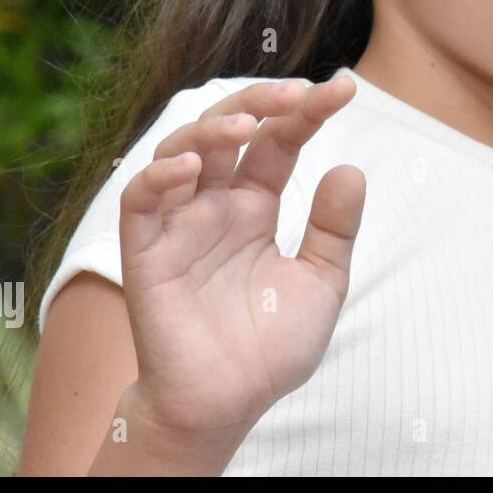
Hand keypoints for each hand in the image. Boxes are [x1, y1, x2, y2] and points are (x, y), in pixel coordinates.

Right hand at [117, 75, 364, 435]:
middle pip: (229, 129)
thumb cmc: (269, 347)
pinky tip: (192, 167)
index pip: (278, 141)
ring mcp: (179, 225)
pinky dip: (160, 177)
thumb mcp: (321, 281)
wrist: (227, 404)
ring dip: (210, 128)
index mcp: (256, 206)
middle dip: (262, 100)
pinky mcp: (146, 253)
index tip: (346, 88)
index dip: (307, 111)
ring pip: (181, 151)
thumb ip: (334, 228)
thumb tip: (352, 168)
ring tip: (247, 122)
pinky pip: (141, 202)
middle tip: (300, 92)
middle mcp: (215, 205)